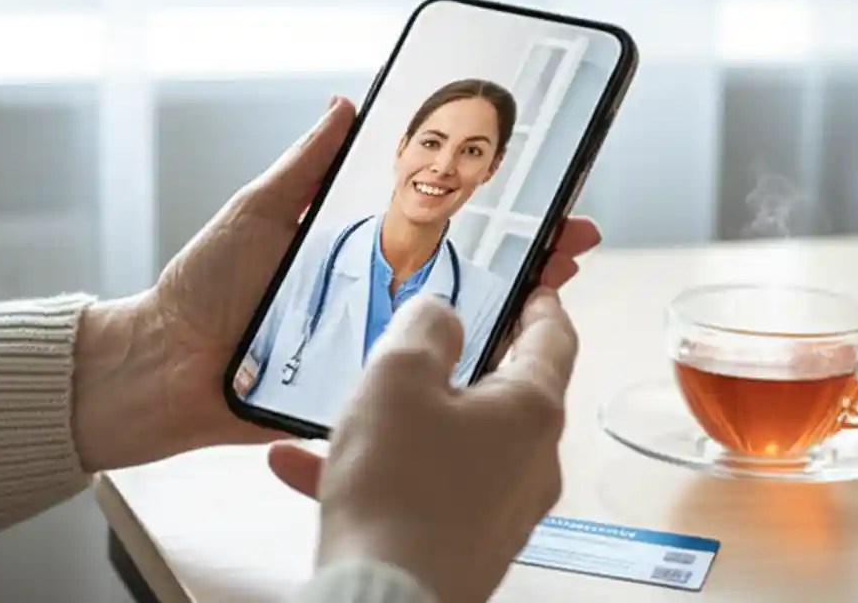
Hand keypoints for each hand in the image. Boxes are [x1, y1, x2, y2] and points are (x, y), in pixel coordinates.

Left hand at [69, 93, 599, 472]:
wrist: (161, 367)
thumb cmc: (202, 287)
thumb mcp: (257, 213)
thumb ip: (304, 168)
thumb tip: (345, 104)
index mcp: (355, 249)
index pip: (439, 223)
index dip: (490, 210)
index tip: (538, 192)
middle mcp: (374, 296)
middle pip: (466, 274)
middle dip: (526, 255)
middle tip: (573, 236)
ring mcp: (373, 345)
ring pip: (458, 328)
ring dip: (516, 306)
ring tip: (559, 281)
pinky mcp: (362, 391)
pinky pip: (422, 383)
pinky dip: (470, 371)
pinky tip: (511, 355)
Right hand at [269, 289, 578, 602]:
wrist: (385, 601)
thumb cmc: (398, 492)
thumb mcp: (398, 376)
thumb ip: (425, 328)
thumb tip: (441, 315)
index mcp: (530, 410)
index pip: (553, 338)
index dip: (541, 303)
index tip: (535, 287)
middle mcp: (530, 460)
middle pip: (499, 392)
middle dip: (452, 366)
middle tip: (419, 341)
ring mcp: (500, 507)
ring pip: (448, 442)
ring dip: (395, 422)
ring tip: (338, 411)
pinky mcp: (464, 542)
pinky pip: (420, 489)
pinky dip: (375, 470)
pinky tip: (303, 465)